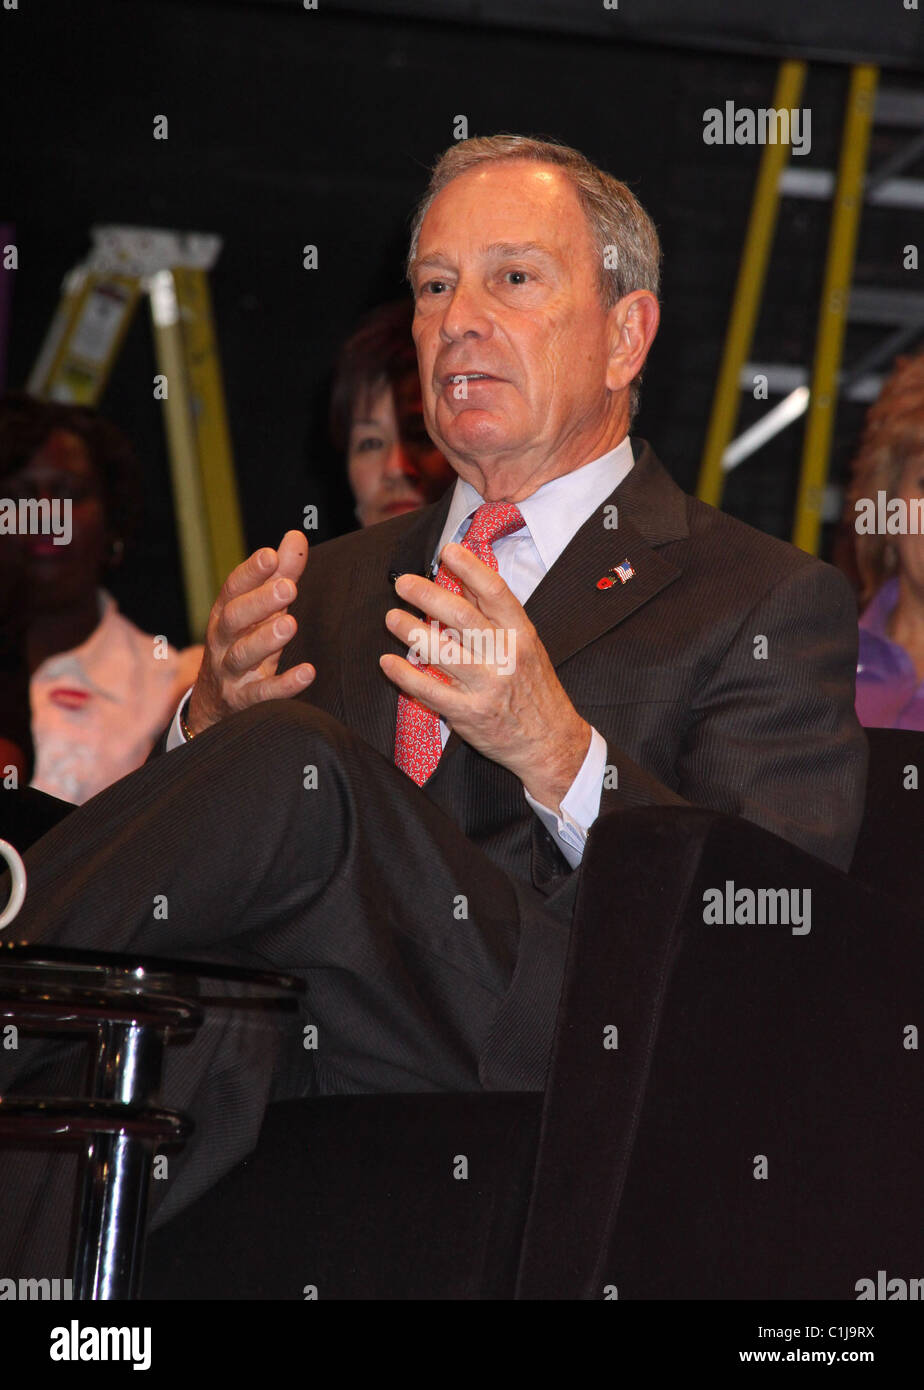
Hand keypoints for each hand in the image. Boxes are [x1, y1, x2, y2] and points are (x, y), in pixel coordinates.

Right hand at [187, 531, 314, 734]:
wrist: (215, 704)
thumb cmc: (243, 644)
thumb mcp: (260, 612)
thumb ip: (280, 576)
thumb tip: (296, 536)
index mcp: (225, 614)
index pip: (233, 589)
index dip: (251, 572)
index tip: (270, 556)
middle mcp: (222, 641)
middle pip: (234, 619)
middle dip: (259, 602)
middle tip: (288, 588)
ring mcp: (229, 673)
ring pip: (242, 655)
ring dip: (266, 639)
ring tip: (290, 624)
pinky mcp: (243, 701)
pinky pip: (261, 694)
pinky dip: (284, 685)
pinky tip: (307, 673)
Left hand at [380, 542, 590, 807]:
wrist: (549, 742)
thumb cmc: (533, 689)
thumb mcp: (526, 646)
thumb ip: (495, 616)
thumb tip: (462, 578)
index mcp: (522, 635)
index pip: (495, 592)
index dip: (470, 567)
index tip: (447, 550)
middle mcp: (506, 657)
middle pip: (461, 616)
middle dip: (427, 595)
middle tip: (402, 583)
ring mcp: (486, 686)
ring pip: (441, 651)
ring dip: (410, 631)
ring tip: (392, 618)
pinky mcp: (468, 714)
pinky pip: (429, 690)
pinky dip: (404, 675)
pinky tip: (388, 662)